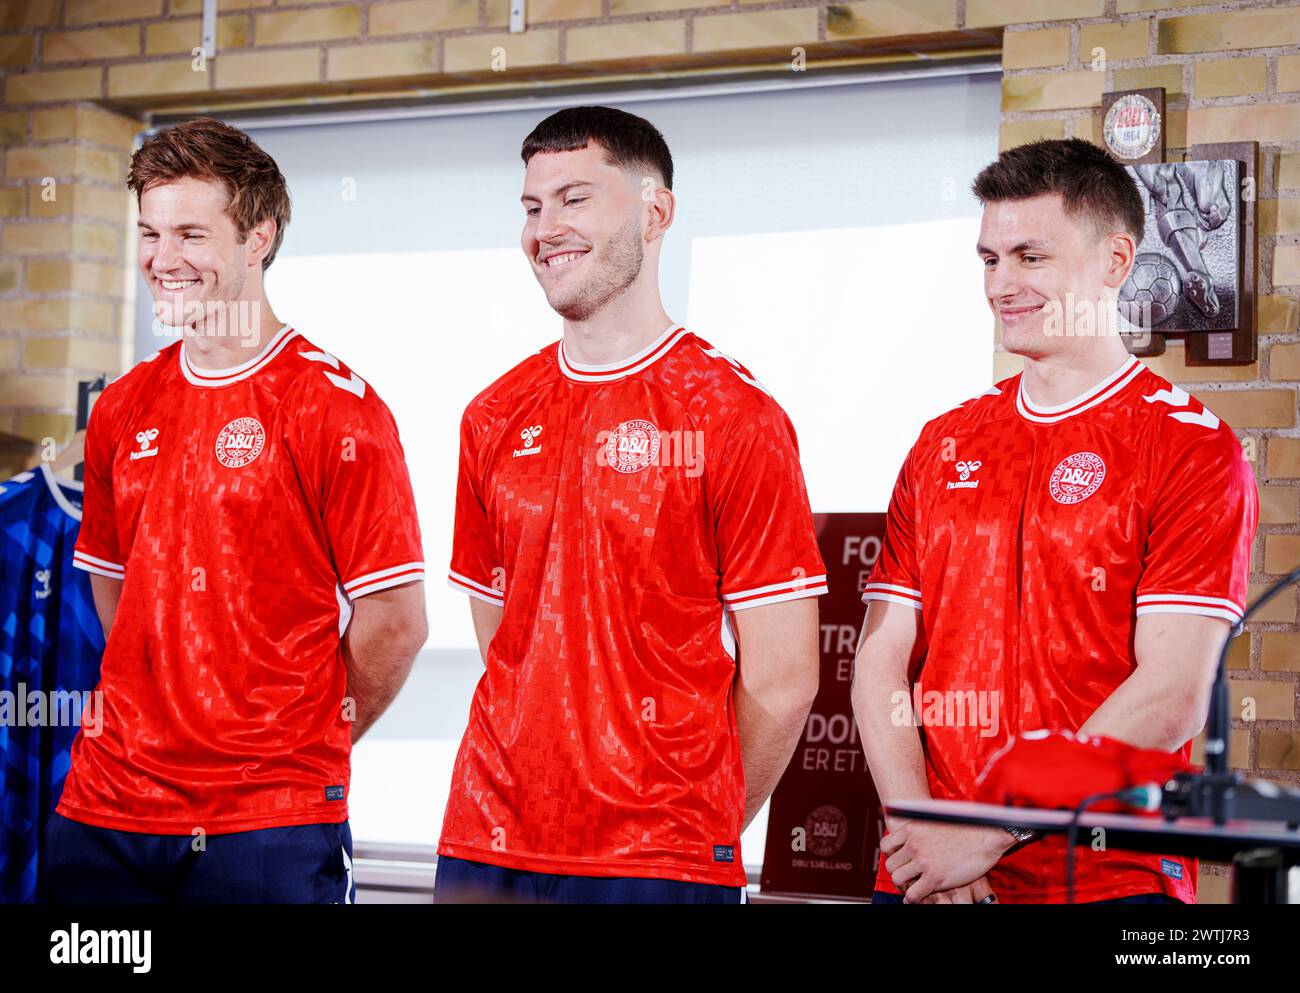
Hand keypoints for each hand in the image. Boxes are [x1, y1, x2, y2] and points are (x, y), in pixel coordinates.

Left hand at [881, 821, 1010, 902]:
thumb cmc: (968, 825)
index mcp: (913, 828)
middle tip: (905, 878)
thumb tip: (917, 822)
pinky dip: (912, 899)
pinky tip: (916, 898)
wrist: (987, 835)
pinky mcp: (935, 878)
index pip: (886, 845)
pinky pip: (913, 894)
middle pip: (891, 864)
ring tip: (911, 888)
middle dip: (897, 872)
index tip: (899, 861)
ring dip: (903, 886)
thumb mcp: (937, 815)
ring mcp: (924, 861)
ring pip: (898, 879)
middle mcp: (914, 844)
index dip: (891, 856)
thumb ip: (923, 822)